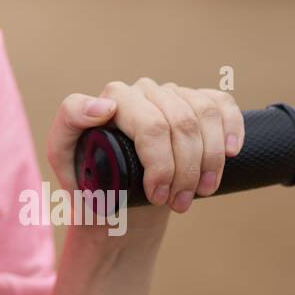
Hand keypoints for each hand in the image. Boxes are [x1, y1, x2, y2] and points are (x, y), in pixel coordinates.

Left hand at [47, 78, 244, 214]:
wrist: (117, 199)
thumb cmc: (88, 177)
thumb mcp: (63, 156)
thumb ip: (69, 124)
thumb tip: (104, 105)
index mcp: (113, 98)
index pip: (148, 123)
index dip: (158, 162)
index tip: (154, 193)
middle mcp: (142, 91)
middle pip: (181, 124)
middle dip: (184, 171)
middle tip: (175, 203)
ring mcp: (171, 94)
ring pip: (204, 116)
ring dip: (208, 161)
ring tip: (196, 194)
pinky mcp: (194, 103)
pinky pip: (221, 104)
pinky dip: (231, 129)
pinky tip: (231, 153)